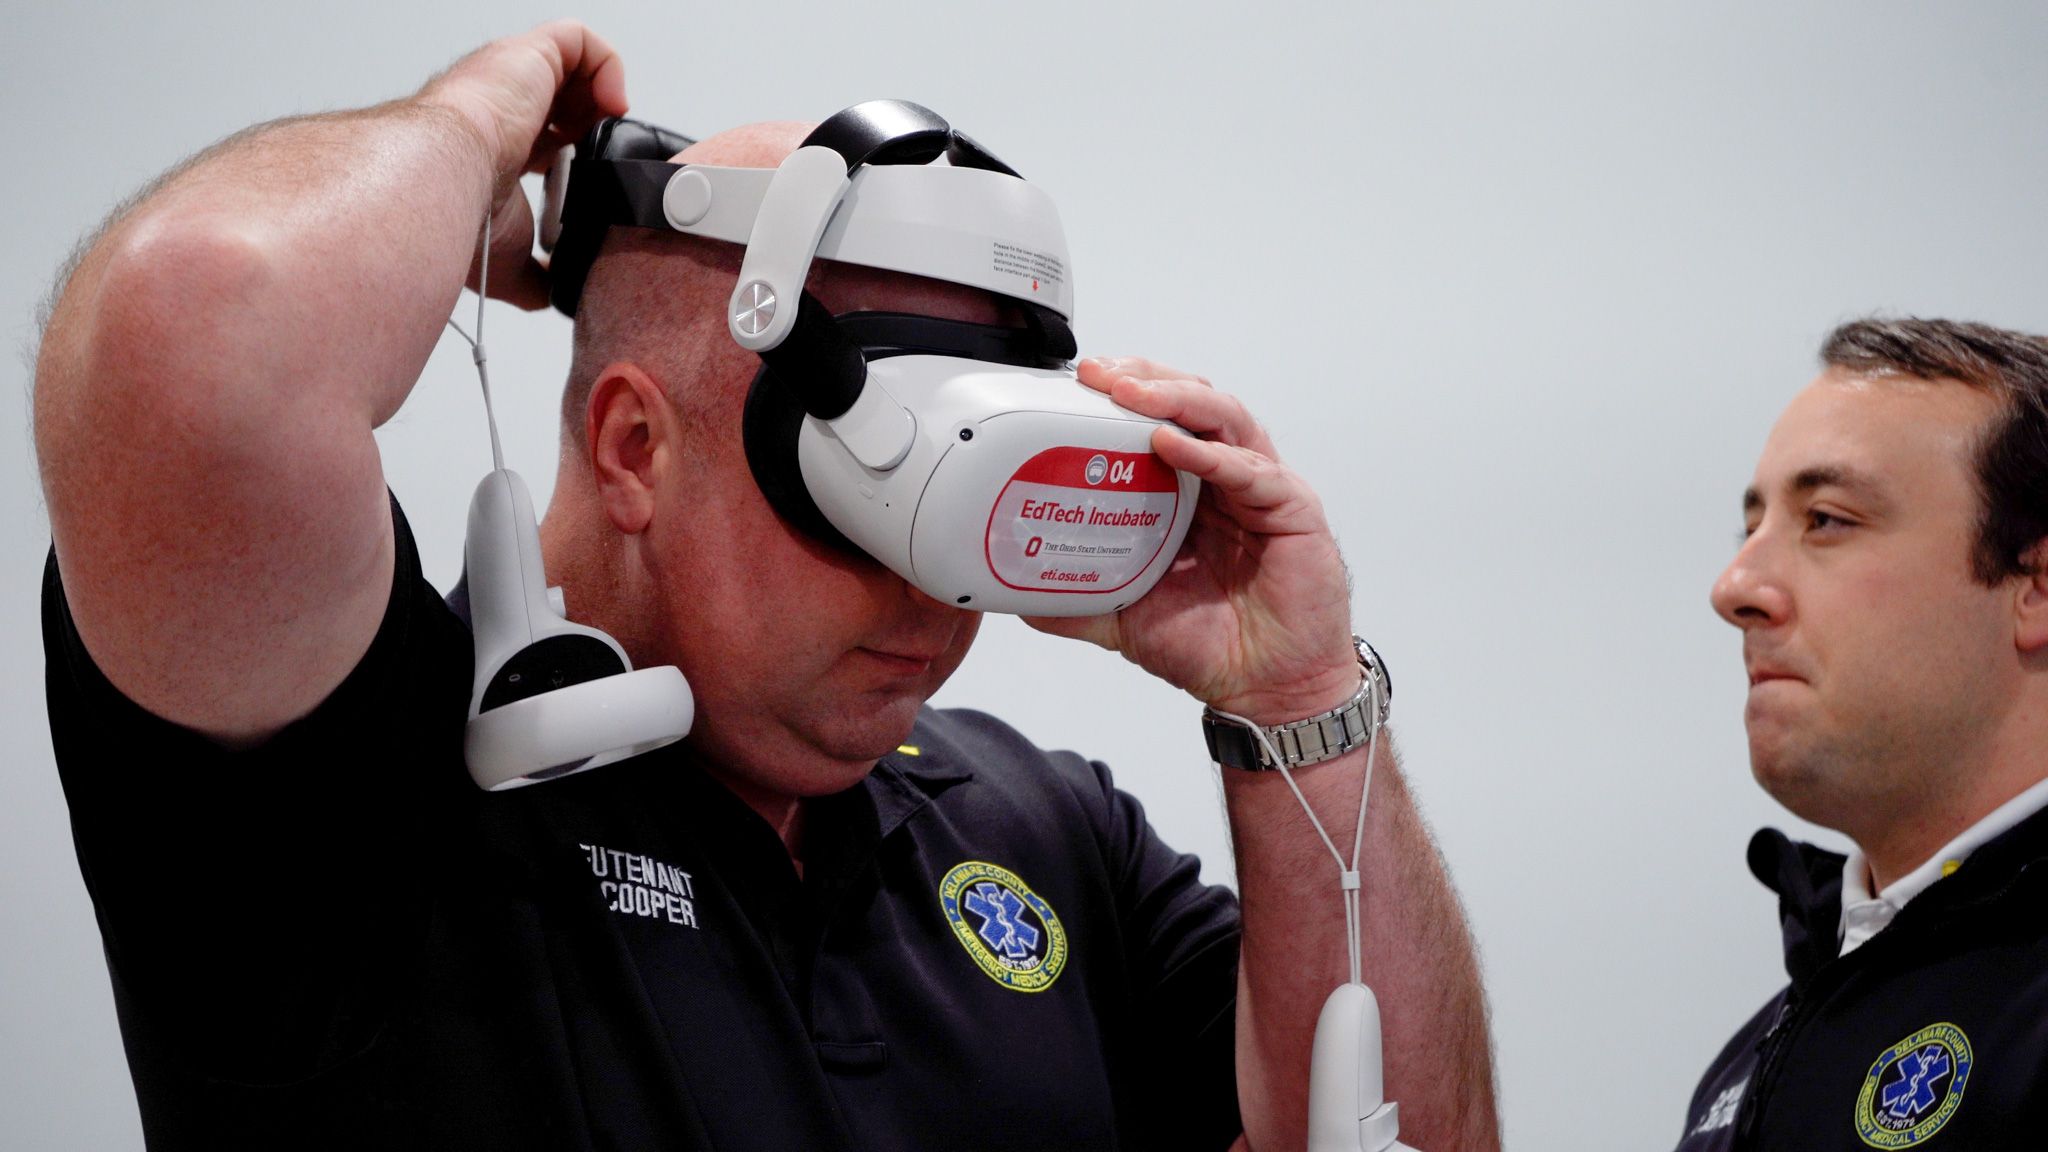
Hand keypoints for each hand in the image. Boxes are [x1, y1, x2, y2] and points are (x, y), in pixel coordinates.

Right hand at [417, 20, 628, 308]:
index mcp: (490, 146)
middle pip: (558, 100)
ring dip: (601, 94)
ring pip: (568, 65)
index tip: (589, 182)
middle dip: (591, 123)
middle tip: (604, 156)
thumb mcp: (504, 261)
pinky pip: (578, 40)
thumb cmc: (455, 216)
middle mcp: (497, 105)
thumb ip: (532, 278)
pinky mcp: (527, 56)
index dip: (574, 153)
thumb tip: (553, 296)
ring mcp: (511, 77)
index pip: (539, 138)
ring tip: (611, 127)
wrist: (442, 181)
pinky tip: (612, 105)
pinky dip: (608, 66)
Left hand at [1023, 357, 1360, 723]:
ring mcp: (1262, 489)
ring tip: (1129, 394)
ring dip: (1175, 398)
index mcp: (1191, 490)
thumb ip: (1076, 599)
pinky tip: (1171, 443)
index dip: (1121, 393)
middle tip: (1097, 374)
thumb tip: (1014, 595)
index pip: (1158, 417)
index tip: (1076, 382)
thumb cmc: (1213, 645)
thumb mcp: (1124, 617)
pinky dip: (1209, 453)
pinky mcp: (1293, 510)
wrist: (1268, 690)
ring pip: (1225, 418)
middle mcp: (1227, 478)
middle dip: (1145, 378)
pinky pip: (1250, 470)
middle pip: (1192, 401)